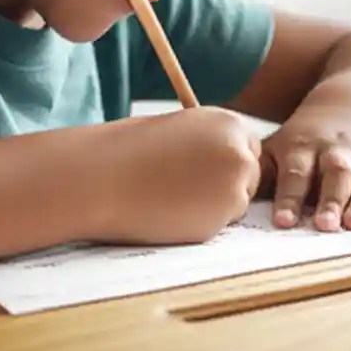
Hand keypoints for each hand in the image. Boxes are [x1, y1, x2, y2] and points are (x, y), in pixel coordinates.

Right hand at [94, 107, 261, 243]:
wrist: (100, 177)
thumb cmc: (128, 151)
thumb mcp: (178, 130)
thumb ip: (208, 143)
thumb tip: (223, 164)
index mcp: (229, 123)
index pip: (249, 150)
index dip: (227, 164)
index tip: (204, 171)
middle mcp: (239, 153)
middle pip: (251, 179)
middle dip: (227, 188)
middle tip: (185, 189)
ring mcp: (232, 189)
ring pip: (235, 206)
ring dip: (212, 208)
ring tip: (169, 196)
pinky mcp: (217, 221)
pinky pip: (216, 227)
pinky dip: (196, 225)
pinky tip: (166, 212)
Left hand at [261, 105, 350, 231]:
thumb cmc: (308, 136)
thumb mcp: (281, 142)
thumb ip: (262, 171)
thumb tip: (234, 200)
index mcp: (303, 144)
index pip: (296, 172)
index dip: (289, 197)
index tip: (284, 222)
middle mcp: (336, 148)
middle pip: (334, 174)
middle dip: (330, 200)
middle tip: (324, 226)